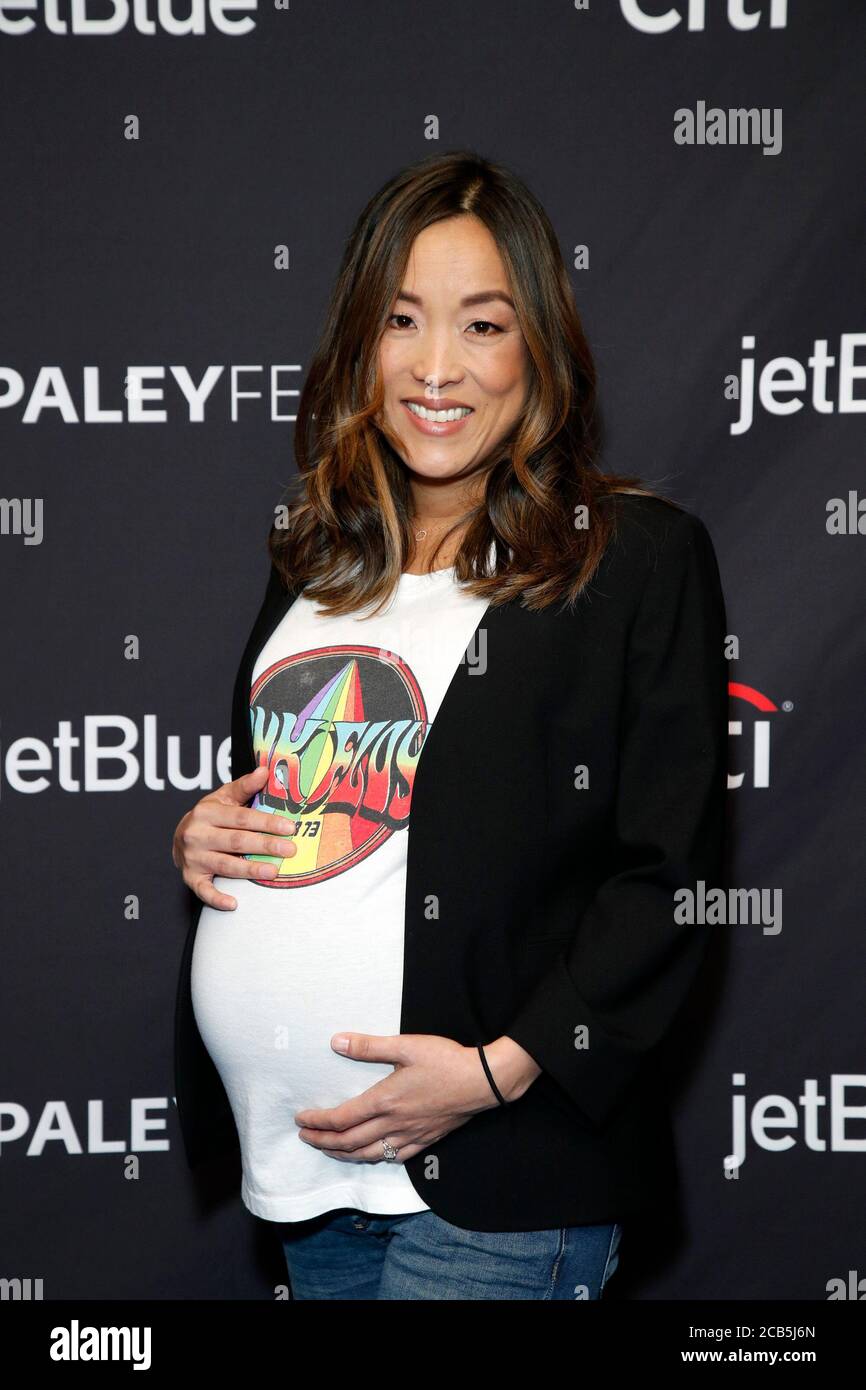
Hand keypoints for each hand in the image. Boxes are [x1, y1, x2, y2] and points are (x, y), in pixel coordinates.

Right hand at [171, 764, 297, 909]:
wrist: (181, 837)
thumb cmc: (210, 816)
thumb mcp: (223, 797)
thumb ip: (245, 786)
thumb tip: (265, 771)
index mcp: (206, 812)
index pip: (242, 818)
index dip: (267, 822)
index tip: (289, 828)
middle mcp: (197, 835)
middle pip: (236, 841)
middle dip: (265, 846)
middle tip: (290, 850)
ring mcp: (193, 858)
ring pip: (225, 865)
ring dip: (250, 869)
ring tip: (273, 871)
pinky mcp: (191, 877)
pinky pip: (204, 890)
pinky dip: (217, 898)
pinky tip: (234, 903)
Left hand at [294, 1033, 541, 1163]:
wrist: (483, 1082)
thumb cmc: (445, 1060)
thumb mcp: (406, 1046)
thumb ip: (369, 1047)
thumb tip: (337, 1042)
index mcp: (385, 1101)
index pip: (342, 1118)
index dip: (318, 1122)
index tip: (301, 1120)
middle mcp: (394, 1123)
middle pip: (350, 1142)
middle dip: (324, 1142)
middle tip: (306, 1138)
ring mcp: (410, 1135)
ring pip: (369, 1154)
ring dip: (344, 1155)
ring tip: (330, 1150)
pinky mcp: (426, 1140)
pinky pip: (394, 1157)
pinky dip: (374, 1158)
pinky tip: (371, 1155)